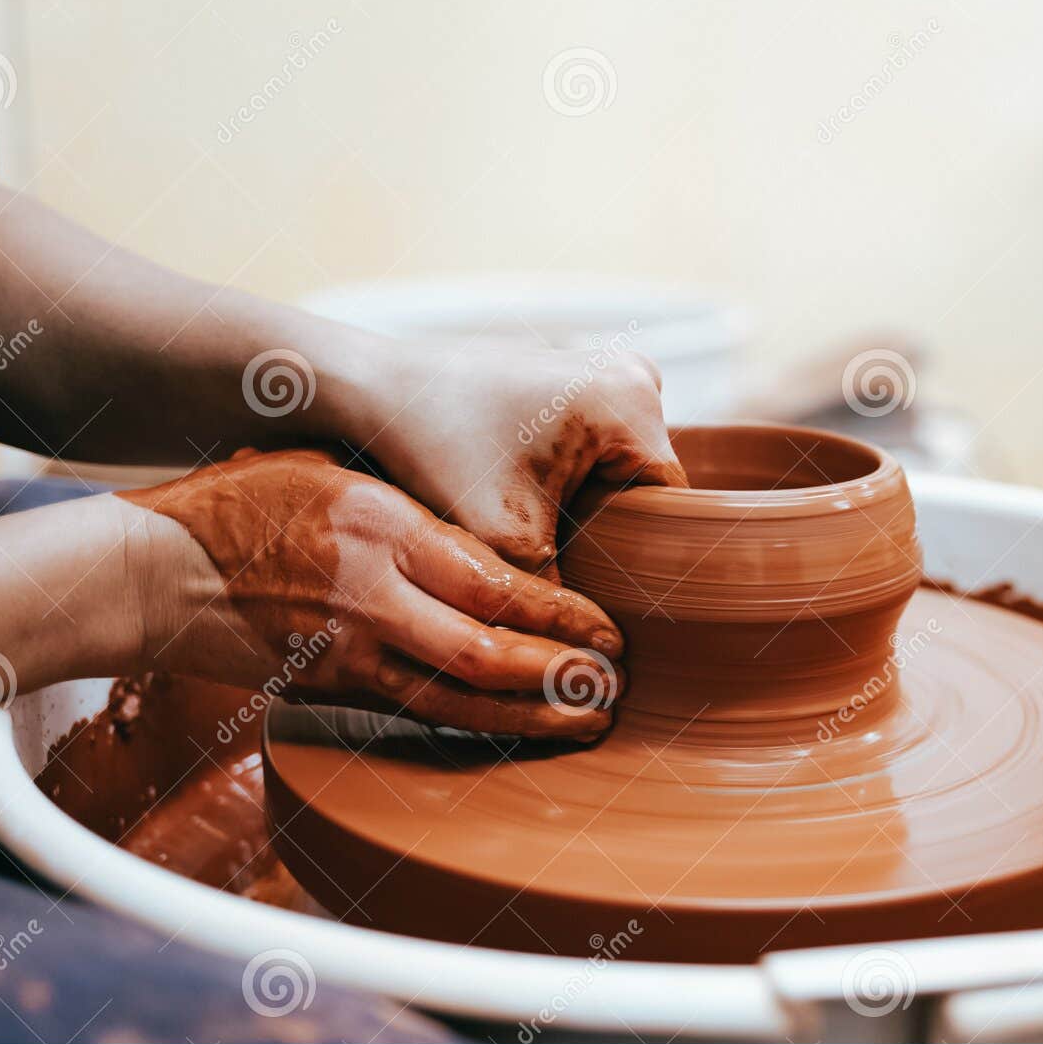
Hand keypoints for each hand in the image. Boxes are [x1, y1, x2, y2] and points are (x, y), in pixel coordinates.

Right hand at [119, 448, 623, 738]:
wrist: (155, 572)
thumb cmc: (244, 505)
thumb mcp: (336, 474)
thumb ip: (411, 506)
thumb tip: (490, 528)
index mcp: (382, 525)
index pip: (494, 579)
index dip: (562, 614)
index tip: (609, 628)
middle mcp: (372, 592)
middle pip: (489, 649)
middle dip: (563, 673)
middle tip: (616, 683)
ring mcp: (349, 648)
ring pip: (459, 698)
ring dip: (532, 716)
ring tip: (592, 721)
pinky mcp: (330, 688)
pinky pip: (418, 714)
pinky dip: (476, 728)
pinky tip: (521, 733)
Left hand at [341, 340, 686, 577]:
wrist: (374, 387)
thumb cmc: (433, 449)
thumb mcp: (503, 540)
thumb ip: (556, 604)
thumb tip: (596, 673)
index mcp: (634, 404)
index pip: (667, 514)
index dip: (633, 562)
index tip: (592, 595)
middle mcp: (635, 378)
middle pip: (645, 495)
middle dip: (607, 537)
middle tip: (559, 573)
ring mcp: (609, 370)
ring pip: (619, 477)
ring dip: (586, 512)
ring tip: (541, 539)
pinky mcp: (579, 376)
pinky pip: (596, 450)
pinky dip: (569, 482)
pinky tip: (528, 504)